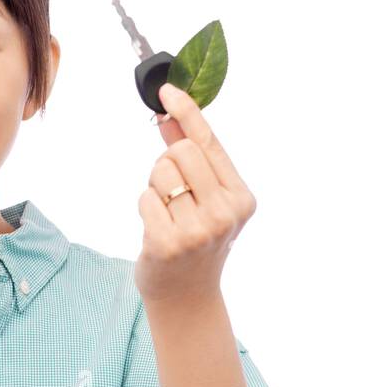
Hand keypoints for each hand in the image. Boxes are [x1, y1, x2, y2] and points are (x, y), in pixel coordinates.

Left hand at [135, 82, 256, 309]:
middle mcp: (225, 212)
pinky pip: (145, 198)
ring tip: (167, 214)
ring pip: (160, 173)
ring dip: (156, 188)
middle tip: (173, 194)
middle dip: (167, 164)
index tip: (167, 90)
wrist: (187, 296)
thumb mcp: (206, 201)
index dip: (187, 112)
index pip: (210, 143)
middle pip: (180, 151)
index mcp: (241, 198)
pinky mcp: (169, 243)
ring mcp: (198, 230)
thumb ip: (192, 159)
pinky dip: (146, 209)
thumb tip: (169, 115)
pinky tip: (157, 230)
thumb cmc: (195, 242)